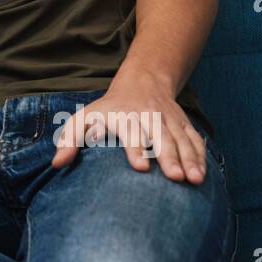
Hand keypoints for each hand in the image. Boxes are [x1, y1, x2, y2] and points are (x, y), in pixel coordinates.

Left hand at [50, 75, 208, 184]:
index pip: (130, 132)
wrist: (143, 82)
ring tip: (195, 179)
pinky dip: (200, 155)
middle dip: (169, 156)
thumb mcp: (84, 118)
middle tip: (175, 177)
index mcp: (123, 116)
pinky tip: (203, 173)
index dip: (135, 148)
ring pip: (181, 138)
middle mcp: (148, 116)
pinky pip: (194, 139)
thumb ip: (69, 139)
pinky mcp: (183, 124)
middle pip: (160, 136)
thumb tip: (57, 163)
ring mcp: (168, 120)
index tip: (140, 168)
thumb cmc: (108, 109)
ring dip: (189, 158)